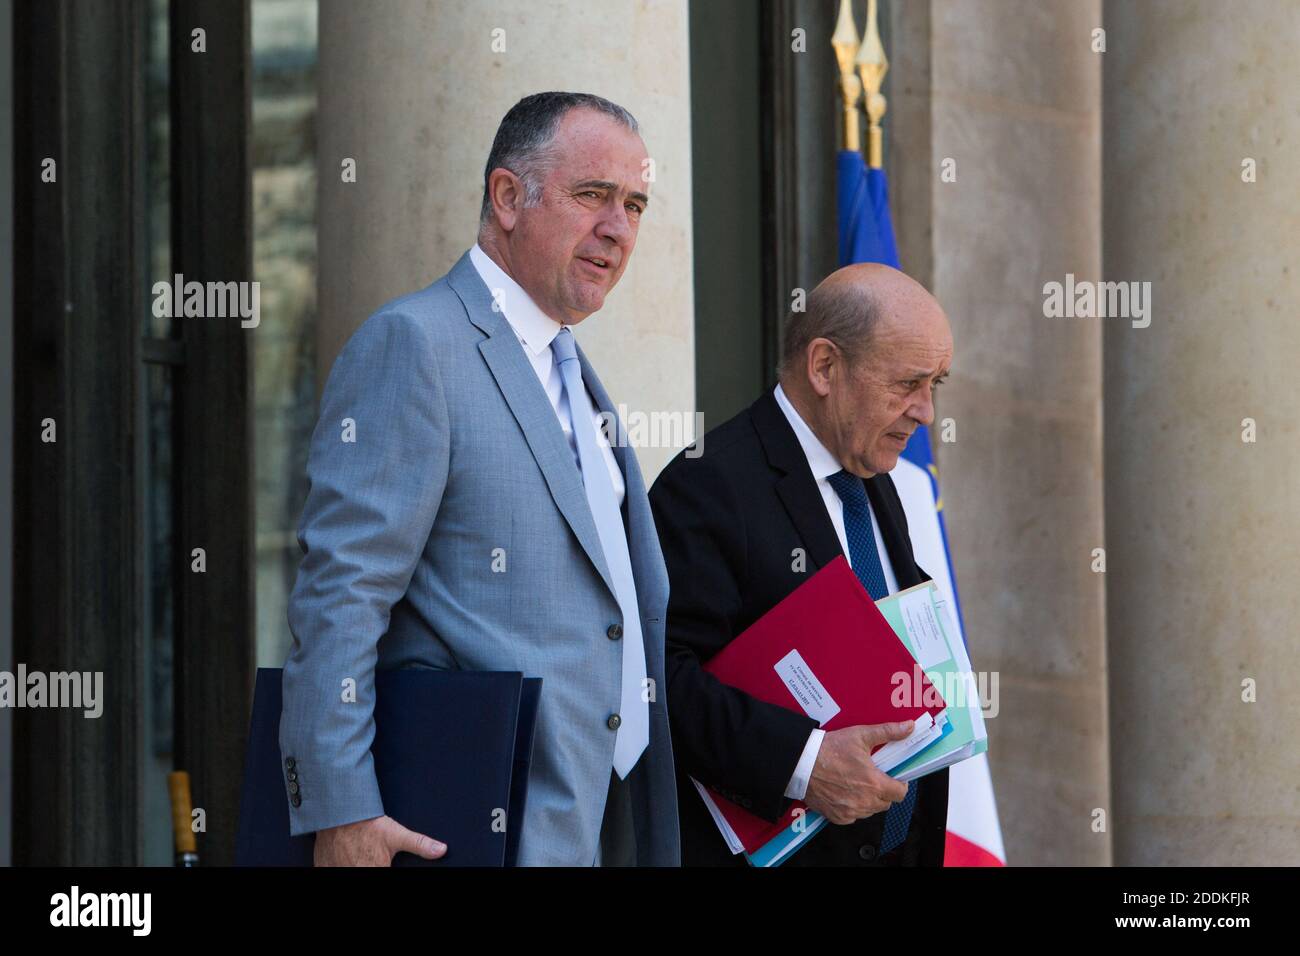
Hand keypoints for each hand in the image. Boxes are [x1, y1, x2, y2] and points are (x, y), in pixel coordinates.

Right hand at [313, 814, 445, 866]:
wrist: (338, 811)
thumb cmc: (368, 823)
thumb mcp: (396, 833)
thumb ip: (420, 844)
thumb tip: (441, 849)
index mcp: (376, 870)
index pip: (382, 875)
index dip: (382, 867)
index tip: (382, 863)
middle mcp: (356, 872)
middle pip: (365, 872)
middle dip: (368, 865)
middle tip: (367, 855)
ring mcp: (336, 871)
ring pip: (347, 872)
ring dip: (352, 865)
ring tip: (356, 855)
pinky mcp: (322, 867)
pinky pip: (329, 871)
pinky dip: (335, 866)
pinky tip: (341, 857)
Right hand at [803, 722, 912, 824]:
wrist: (801, 763)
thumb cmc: (829, 749)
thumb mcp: (860, 735)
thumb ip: (887, 732)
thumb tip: (908, 727)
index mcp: (874, 783)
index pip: (900, 793)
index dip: (900, 785)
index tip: (894, 778)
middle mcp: (864, 802)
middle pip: (886, 803)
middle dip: (884, 791)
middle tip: (873, 777)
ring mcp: (851, 811)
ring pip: (870, 811)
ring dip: (869, 800)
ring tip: (858, 784)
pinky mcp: (838, 817)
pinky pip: (854, 816)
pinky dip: (853, 807)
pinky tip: (845, 793)